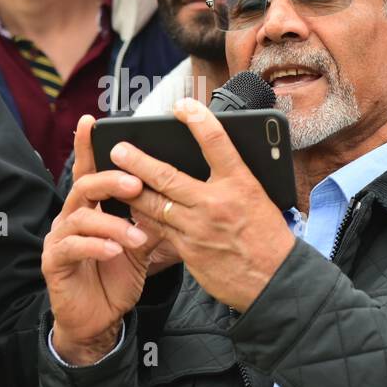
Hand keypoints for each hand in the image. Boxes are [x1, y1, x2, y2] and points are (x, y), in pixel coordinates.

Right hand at [43, 115, 161, 364]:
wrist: (99, 321)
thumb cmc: (116, 279)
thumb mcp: (140, 245)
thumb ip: (151, 219)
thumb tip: (178, 194)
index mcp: (90, 209)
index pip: (89, 171)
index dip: (86, 146)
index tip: (90, 121)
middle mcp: (70, 218)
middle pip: (85, 187)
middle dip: (110, 181)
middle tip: (136, 183)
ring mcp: (58, 240)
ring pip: (81, 218)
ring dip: (112, 225)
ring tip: (137, 238)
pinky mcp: (54, 262)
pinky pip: (73, 248)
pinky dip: (96, 246)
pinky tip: (114, 251)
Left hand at [113, 98, 294, 312]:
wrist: (274, 280)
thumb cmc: (268, 236)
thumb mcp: (258, 197)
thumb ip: (232, 177)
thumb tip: (210, 158)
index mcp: (241, 184)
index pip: (216, 142)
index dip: (197, 120)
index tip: (181, 105)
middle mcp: (216, 203)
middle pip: (168, 175)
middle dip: (138, 161)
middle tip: (118, 149)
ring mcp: (198, 228)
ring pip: (154, 204)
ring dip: (131, 190)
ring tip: (113, 178)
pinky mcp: (188, 251)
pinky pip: (159, 229)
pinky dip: (144, 217)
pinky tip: (131, 209)